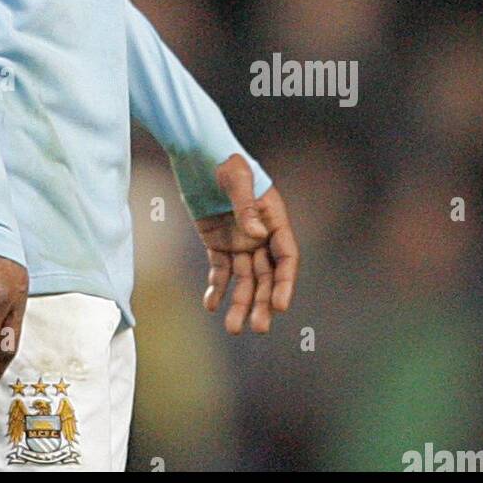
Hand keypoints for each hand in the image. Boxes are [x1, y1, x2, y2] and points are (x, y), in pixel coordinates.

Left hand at [196, 154, 298, 333]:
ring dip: (240, 302)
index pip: (286, 256)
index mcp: (274, 218)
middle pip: (266, 275)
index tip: (280, 305)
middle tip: (258, 328)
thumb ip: (245, 206)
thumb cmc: (223, 159)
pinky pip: (220, 270)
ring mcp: (239, 240)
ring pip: (244, 279)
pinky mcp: (217, 241)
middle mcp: (260, 234)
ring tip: (233, 329)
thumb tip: (255, 234)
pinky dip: (217, 288)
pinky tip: (211, 305)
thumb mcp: (236, 177)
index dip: (285, 282)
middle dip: (263, 302)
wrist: (197, 153)